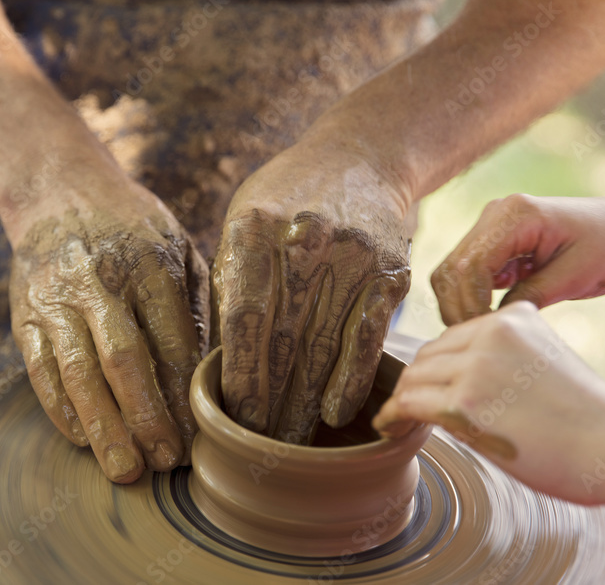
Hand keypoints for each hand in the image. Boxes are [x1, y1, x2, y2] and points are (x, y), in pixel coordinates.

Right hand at [7, 165, 207, 482]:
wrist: (58, 189)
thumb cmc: (134, 227)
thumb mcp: (178, 246)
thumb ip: (196, 302)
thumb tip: (216, 369)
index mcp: (149, 264)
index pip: (170, 338)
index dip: (185, 390)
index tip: (203, 432)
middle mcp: (101, 282)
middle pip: (124, 358)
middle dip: (147, 416)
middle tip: (168, 462)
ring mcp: (58, 299)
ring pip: (78, 371)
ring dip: (103, 426)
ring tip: (125, 470)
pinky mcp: (26, 315)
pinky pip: (40, 370)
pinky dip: (60, 409)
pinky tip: (83, 440)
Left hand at [212, 140, 411, 443]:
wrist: (361, 157)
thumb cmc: (285, 200)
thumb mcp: (242, 221)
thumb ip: (229, 282)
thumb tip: (215, 362)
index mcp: (254, 227)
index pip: (244, 316)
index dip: (240, 373)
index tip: (232, 416)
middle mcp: (305, 239)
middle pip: (285, 338)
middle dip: (271, 400)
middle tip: (259, 447)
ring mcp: (354, 254)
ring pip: (326, 345)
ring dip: (307, 402)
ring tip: (291, 443)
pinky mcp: (390, 270)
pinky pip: (368, 336)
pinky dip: (351, 378)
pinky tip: (335, 412)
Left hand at [372, 302, 604, 504]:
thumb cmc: (592, 418)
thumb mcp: (550, 361)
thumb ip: (510, 357)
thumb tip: (468, 378)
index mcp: (513, 319)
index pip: (454, 337)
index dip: (436, 366)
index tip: (426, 387)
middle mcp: (492, 332)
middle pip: (429, 355)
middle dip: (416, 382)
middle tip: (404, 408)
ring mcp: (477, 365)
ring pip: (415, 378)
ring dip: (402, 401)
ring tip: (395, 420)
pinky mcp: (465, 403)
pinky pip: (410, 403)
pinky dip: (394, 416)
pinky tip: (389, 427)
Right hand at [430, 193, 604, 324]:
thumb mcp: (576, 277)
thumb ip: (532, 296)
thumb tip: (491, 323)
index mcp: (516, 214)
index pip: (472, 265)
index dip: (472, 304)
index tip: (485, 335)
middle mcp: (495, 214)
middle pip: (452, 268)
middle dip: (459, 307)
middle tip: (477, 341)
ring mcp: (491, 225)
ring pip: (452, 272)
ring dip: (462, 303)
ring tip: (484, 331)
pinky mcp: (493, 241)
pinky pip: (467, 273)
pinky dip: (473, 297)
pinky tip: (494, 314)